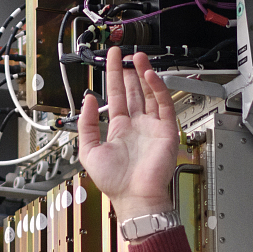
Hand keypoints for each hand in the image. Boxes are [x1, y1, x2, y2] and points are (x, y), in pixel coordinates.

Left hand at [78, 47, 178, 223]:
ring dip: (144, 74)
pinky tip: (149, 75)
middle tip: (125, 54)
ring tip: (138, 57)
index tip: (111, 58)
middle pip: (134, 91)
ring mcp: (152, 126)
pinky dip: (157, 88)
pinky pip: (163, 103)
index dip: (114, 76)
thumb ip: (86, 124)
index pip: (116, 96)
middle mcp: (136, 125)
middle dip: (129, 71)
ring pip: (149, 93)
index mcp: (119, 129)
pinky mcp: (166, 130)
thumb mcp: (88, 151)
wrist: (135, 197)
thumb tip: (87, 100)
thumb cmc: (114, 182)